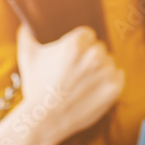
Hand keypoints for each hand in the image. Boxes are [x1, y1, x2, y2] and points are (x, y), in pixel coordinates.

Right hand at [17, 24, 123, 144]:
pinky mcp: (115, 87)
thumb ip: (27, 35)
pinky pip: (118, 76)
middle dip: (89, 59)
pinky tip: (92, 91)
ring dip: (99, 71)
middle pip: (98, 49)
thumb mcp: (27, 57)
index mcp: (77, 42)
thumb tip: (26, 24)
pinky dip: (108, 82)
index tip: (70, 61)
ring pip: (108, 62)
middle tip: (74, 76)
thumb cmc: (36, 86)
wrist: (44, 120)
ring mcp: (107, 71)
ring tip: (82, 85)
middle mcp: (95, 54)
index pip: (87, 36)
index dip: (78, 49)